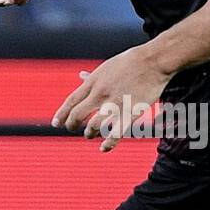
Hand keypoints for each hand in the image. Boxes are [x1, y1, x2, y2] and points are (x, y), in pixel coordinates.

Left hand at [51, 47, 171, 152]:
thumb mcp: (106, 66)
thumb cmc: (131, 62)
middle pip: (77, 115)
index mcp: (94, 81)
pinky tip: (103, 148)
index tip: (56, 123)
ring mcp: (114, 104)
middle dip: (72, 125)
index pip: (71, 101)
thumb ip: (93, 76)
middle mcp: (100, 94)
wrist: (153, 61)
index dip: (62, 114)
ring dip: (89, 133)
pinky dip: (108, 144)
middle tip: (71, 128)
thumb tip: (80, 75)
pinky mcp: (130, 113)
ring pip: (93, 126)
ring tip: (89, 135)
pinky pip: (116, 133)